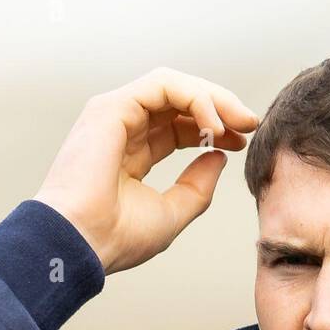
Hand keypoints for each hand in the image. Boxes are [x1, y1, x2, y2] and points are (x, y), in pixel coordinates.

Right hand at [32, 67, 257, 274]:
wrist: (79, 244)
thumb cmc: (113, 238)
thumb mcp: (171, 213)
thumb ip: (196, 186)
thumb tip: (217, 156)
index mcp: (132, 153)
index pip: (179, 126)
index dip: (214, 128)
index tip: (241, 142)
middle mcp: (122, 128)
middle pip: (179, 101)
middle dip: (220, 108)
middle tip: (249, 123)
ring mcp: (115, 114)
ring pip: (174, 86)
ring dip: (212, 99)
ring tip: (238, 121)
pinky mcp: (111, 106)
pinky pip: (163, 85)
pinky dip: (194, 98)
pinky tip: (213, 125)